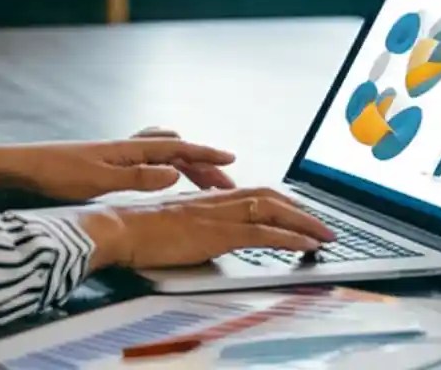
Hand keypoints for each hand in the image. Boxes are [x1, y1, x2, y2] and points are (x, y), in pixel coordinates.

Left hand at [0, 131, 235, 203]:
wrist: (20, 168)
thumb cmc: (55, 175)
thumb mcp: (99, 180)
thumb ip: (138, 178)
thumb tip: (177, 174)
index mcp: (128, 149)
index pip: (177, 149)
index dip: (206, 156)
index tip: (232, 162)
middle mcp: (125, 147)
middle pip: (174, 148)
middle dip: (201, 163)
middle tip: (222, 182)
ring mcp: (115, 153)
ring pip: (161, 151)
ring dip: (184, 162)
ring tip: (201, 181)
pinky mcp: (104, 163)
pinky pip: (146, 158)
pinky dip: (164, 165)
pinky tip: (162, 178)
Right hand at [79, 188, 335, 270]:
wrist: (116, 229)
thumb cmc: (132, 231)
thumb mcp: (167, 223)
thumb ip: (188, 225)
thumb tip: (200, 236)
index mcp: (203, 199)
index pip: (250, 193)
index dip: (278, 201)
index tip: (296, 212)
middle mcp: (214, 201)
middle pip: (267, 196)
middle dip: (299, 210)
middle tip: (321, 224)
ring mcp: (217, 215)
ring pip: (272, 210)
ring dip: (304, 223)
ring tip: (324, 236)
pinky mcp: (216, 233)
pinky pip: (262, 233)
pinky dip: (290, 238)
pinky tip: (306, 246)